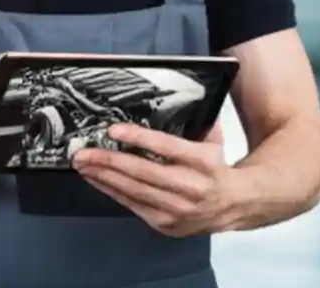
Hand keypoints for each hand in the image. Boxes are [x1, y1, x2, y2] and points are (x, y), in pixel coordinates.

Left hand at [72, 122, 241, 236]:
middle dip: (109, 161)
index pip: (167, 147)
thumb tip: (179, 94)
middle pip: (143, 172)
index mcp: (203, 162)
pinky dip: (112, 191)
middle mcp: (191, 187)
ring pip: (134, 191)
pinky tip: (97, 180)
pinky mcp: (167, 224)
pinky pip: (133, 205)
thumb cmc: (215, 168)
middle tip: (83, 153)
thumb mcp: (212, 142)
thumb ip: (195, 121)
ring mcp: (178, 210)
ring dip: (103, 177)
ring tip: (82, 165)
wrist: (236, 206)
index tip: (113, 130)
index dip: (139, 138)